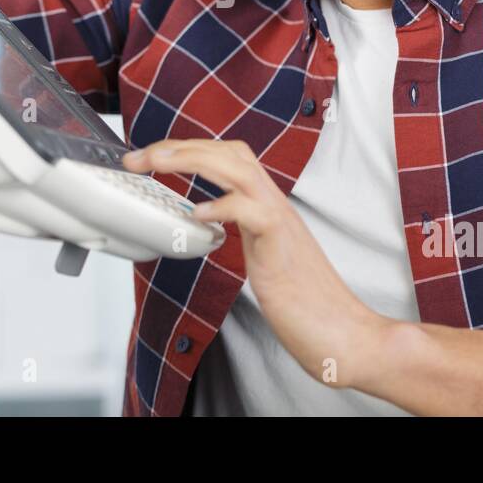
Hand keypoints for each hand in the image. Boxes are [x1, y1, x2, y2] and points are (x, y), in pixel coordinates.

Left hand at [122, 138, 388, 390]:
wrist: (345, 335)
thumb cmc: (306, 306)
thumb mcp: (265, 259)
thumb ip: (245, 237)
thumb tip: (212, 228)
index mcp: (267, 208)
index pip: (229, 159)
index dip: (190, 151)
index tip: (151, 158)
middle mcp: (274, 206)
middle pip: (229, 152)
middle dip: (180, 146)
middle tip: (137, 156)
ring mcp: (281, 222)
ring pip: (238, 168)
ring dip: (192, 159)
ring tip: (156, 162)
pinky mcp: (282, 246)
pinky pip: (252, 212)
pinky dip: (223, 205)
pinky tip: (197, 213)